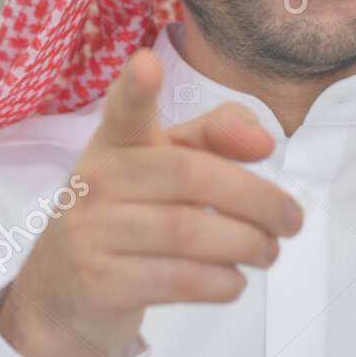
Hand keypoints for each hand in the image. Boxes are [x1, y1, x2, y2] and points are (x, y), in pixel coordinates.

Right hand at [0, 48, 301, 356]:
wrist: (64, 293)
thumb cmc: (130, 216)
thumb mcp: (164, 167)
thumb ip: (215, 138)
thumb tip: (262, 140)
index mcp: (115, 143)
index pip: (125, 109)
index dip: (136, 87)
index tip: (147, 63)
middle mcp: (97, 181)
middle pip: (191, 176)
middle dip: (257, 199)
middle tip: (291, 219)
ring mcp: (91, 233)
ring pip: (190, 233)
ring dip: (248, 245)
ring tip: (268, 251)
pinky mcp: (100, 284)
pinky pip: (180, 280)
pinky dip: (224, 281)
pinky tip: (234, 279)